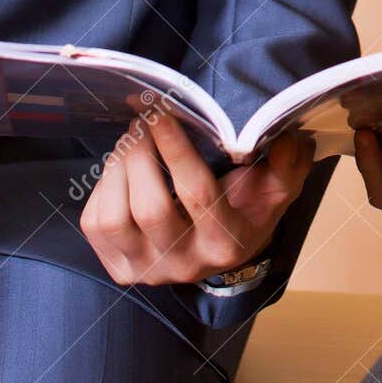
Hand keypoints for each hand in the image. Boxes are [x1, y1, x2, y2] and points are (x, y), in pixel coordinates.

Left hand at [80, 110, 313, 286]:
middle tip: (143, 120)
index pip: (197, 195)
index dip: (176, 149)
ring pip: (114, 218)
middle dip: (140, 154)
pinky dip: (102, 186)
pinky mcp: (118, 267)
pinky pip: (94, 223)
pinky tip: (121, 167)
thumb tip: (287, 139)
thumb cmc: (246, 208)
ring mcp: (146, 271)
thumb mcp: (275, 189)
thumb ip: (287, 165)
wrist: (220, 250)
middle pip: (150, 208)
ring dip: (117, 168)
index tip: (162, 112)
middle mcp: (184, 264)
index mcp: (224, 243)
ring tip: (130, 140)